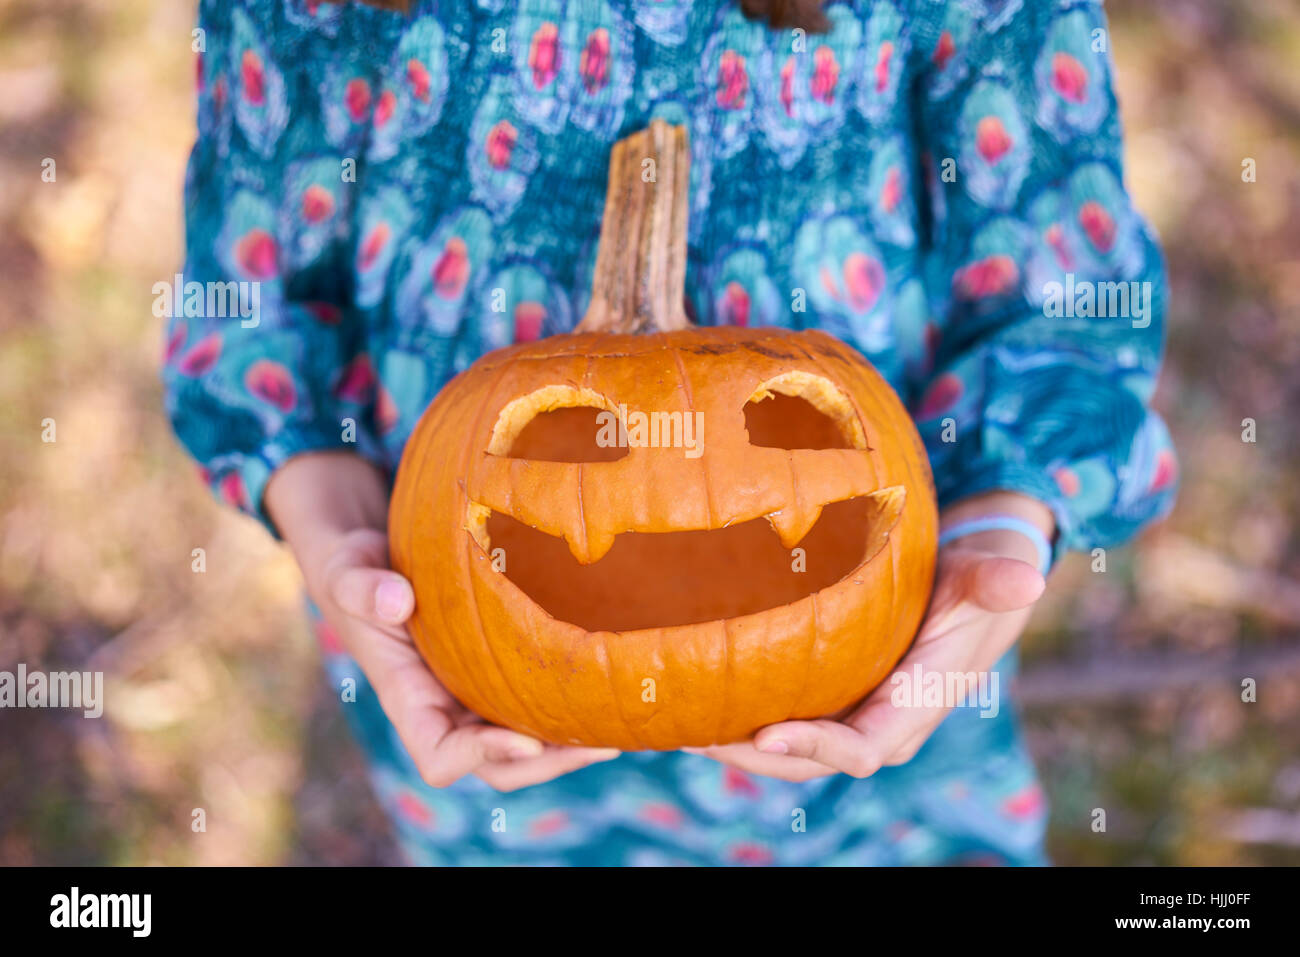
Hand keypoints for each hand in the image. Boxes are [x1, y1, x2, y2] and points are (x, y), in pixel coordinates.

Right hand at [265, 452, 619, 790]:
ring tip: (620, 722)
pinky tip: (611, 685)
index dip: (480, 758)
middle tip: (602, 740)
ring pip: (526, 743)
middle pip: (498, 765)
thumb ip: (360, 586)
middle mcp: (445, 708)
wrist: (372, 560)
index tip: (524, 741)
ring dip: (569, 742)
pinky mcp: (497, 673)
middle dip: (549, 761)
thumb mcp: (347, 568)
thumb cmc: (356, 567)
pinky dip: (570, 704)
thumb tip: (395, 600)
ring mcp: (473, 695)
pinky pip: (535, 704)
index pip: (440, 756)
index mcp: (408, 696)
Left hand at [687, 490, 1051, 780]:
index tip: (762, 731)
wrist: (971, 581)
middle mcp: (879, 723)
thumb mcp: (990, 573)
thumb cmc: (978, 574)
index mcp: (916, 706)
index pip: (861, 749)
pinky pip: (783, 716)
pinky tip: (696, 689)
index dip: (813, 747)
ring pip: (786, 748)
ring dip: (735, 740)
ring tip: (678, 721)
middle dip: (751, 754)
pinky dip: (741, 711)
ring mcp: (851, 713)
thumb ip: (997, 579)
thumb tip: (1025, 581)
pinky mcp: (832, 696)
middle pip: (808, 761)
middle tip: (692, 730)